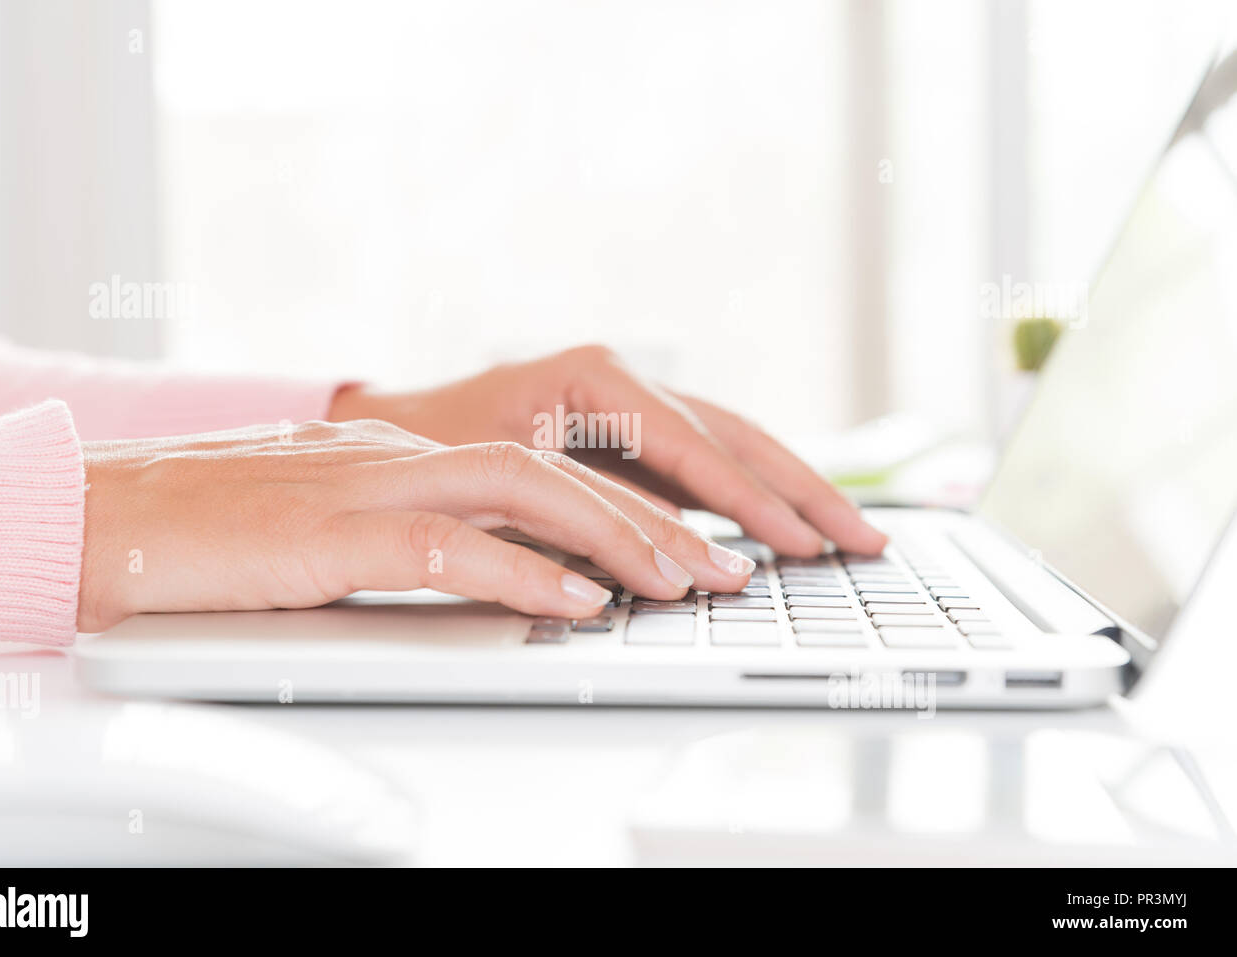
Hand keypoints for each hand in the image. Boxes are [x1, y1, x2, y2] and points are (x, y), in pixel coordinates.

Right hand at [78, 419, 755, 631]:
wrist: (102, 513)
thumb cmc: (216, 530)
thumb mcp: (337, 522)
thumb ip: (419, 533)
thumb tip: (510, 573)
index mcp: (411, 452)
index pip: (550, 465)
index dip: (635, 506)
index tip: (699, 547)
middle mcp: (405, 454)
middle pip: (562, 470)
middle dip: (655, 521)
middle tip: (724, 570)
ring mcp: (370, 483)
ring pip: (525, 491)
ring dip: (614, 539)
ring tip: (680, 584)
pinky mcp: (331, 528)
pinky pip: (448, 543)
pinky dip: (521, 570)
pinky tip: (576, 599)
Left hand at [328, 344, 886, 556]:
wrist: (390, 430)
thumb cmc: (431, 449)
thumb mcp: (500, 477)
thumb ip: (585, 513)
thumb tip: (668, 562)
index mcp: (594, 378)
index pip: (694, 447)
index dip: (752, 504)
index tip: (802, 545)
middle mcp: (622, 380)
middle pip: (735, 436)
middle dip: (802, 491)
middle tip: (864, 538)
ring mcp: (631, 400)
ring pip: (732, 444)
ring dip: (791, 490)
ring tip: (849, 532)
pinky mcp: (629, 429)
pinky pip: (705, 459)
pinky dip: (749, 494)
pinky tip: (788, 526)